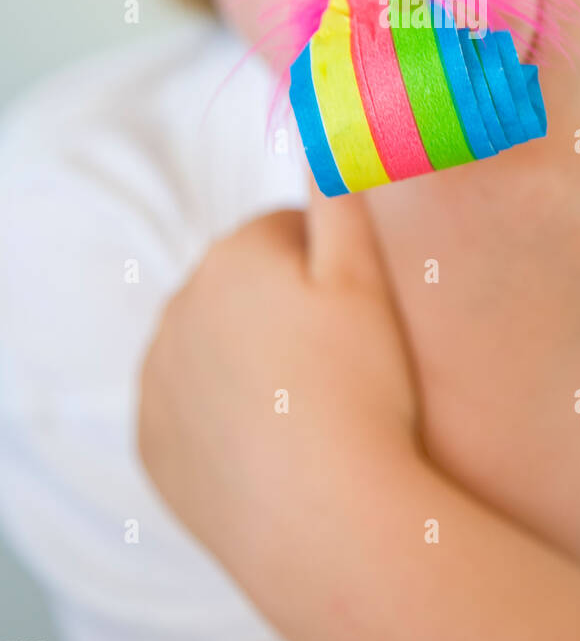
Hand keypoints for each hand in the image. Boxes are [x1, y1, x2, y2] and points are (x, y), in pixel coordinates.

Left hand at [136, 186, 417, 580]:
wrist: (323, 519)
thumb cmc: (360, 389)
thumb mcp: (366, 273)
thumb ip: (341, 189)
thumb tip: (327, 121)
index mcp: (233, 254)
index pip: (287, 234)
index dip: (334, 268)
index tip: (363, 314)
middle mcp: (179, 305)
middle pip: (245, 289)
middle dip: (285, 311)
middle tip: (343, 364)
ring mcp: (157, 377)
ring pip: (214, 347)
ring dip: (251, 361)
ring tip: (310, 409)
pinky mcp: (152, 440)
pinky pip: (190, 409)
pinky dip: (222, 417)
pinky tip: (272, 444)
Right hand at [359, 0, 579, 580]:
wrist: (509, 371)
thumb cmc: (428, 249)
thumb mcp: (371, 170)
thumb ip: (354, 74)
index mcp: (452, 146)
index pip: (496, 2)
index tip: (490, 15)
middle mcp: (537, 167)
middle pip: (577, 9)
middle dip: (556, 13)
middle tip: (538, 44)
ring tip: (573, 98)